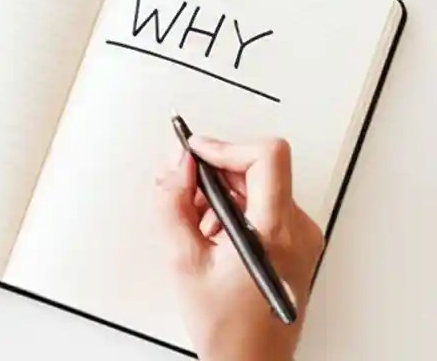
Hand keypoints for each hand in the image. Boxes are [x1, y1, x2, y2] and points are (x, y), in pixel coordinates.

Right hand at [155, 137, 324, 360]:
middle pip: (259, 168)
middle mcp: (298, 230)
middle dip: (215, 172)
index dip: (224, 146)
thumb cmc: (227, 328)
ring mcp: (302, 237)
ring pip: (260, 185)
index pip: (265, 156)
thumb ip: (173, 204)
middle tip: (185, 190)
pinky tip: (214, 234)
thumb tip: (174, 165)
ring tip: (199, 224)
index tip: (195, 152)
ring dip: (223, 193)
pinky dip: (235, 208)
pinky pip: (265, 204)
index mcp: (275, 232)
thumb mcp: (184, 261)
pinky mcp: (296, 243)